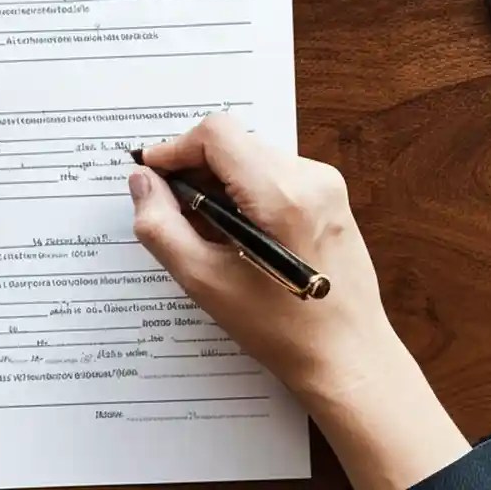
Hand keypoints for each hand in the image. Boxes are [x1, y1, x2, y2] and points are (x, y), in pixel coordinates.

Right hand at [128, 114, 468, 489]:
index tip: (152, 175)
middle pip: (235, 143)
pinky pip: (275, 174)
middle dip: (195, 168)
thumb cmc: (282, 330)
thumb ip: (162, 226)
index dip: (175, 148)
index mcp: (281, 194)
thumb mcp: (205, 281)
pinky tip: (235, 233)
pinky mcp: (331, 198)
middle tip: (172, 209)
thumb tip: (142, 183)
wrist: (348, 357)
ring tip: (204, 229)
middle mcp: (310, 177)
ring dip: (219, 181)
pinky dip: (245, 191)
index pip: (217, 133)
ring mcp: (326, 185)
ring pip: (253, 157)